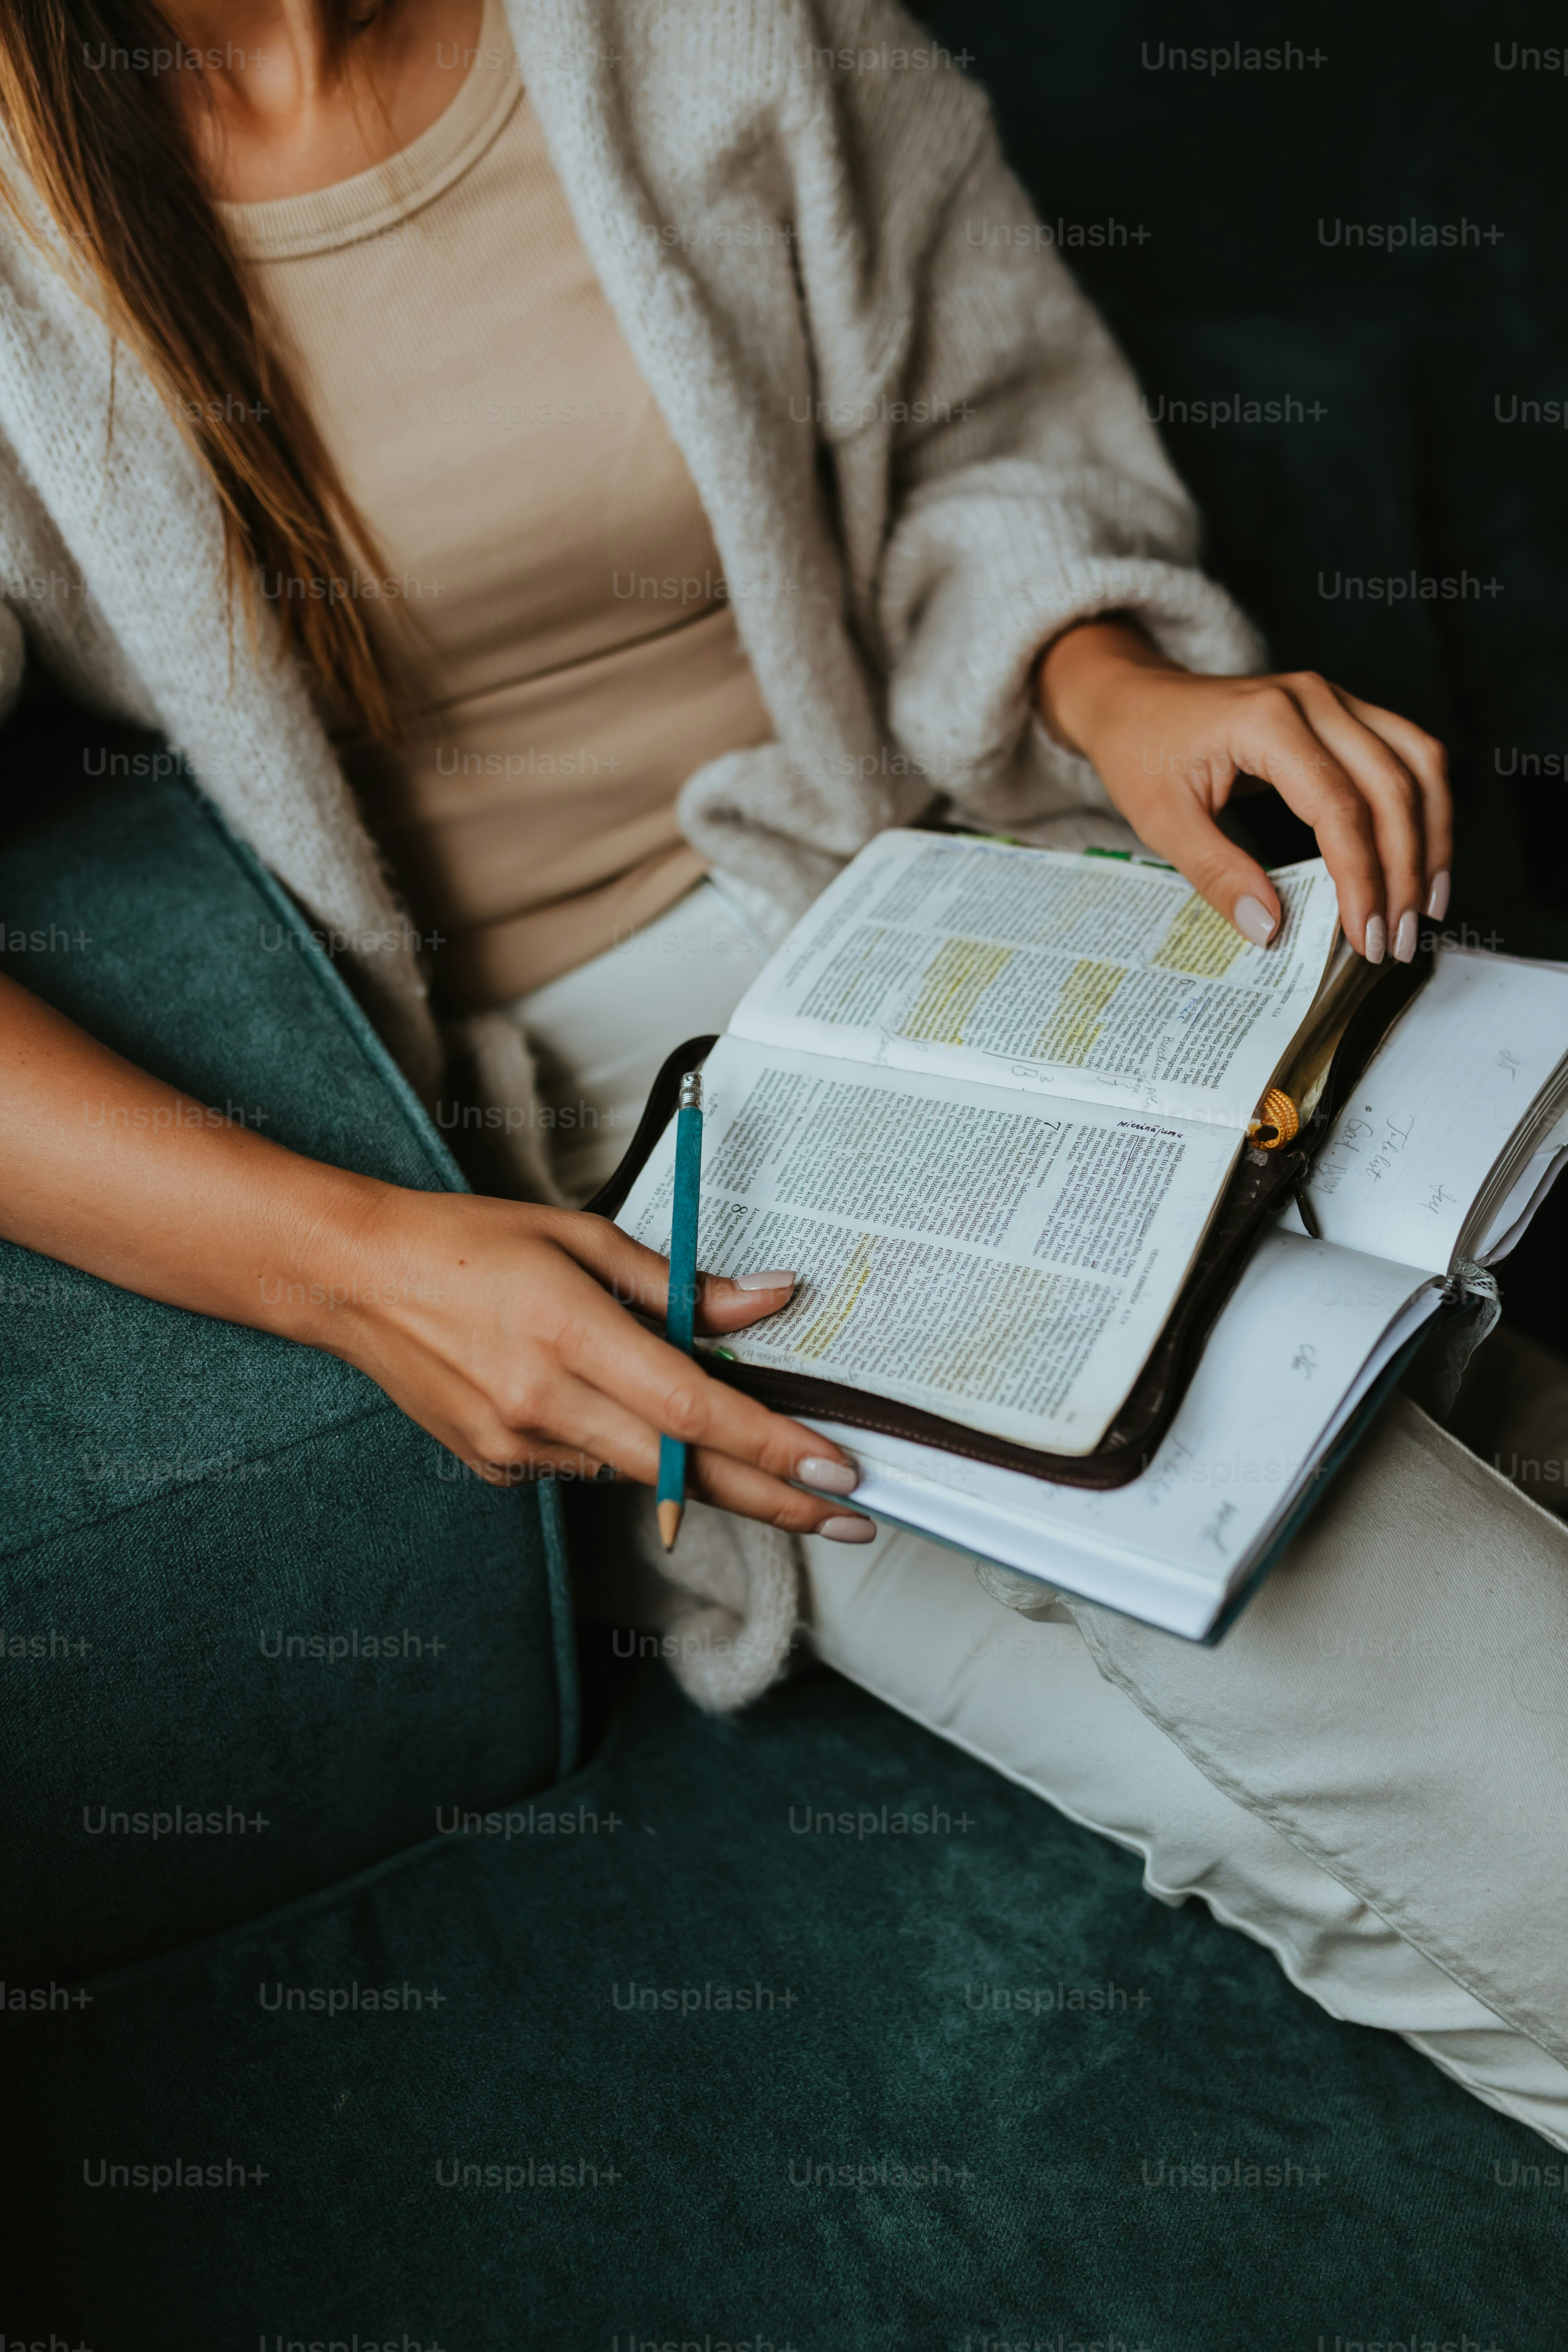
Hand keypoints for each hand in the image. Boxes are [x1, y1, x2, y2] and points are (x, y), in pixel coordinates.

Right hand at [313, 1188, 874, 1538]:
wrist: (358, 1279)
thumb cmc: (471, 1242)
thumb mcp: (582, 1236)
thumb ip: (680, 1284)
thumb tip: (769, 1300)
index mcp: (568, 1331)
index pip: (691, 1408)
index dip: (771, 1446)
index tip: (836, 1471)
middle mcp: (542, 1400)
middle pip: (684, 1469)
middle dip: (776, 1499)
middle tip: (850, 1520)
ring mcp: (516, 1444)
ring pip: (640, 1472)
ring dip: (706, 1471)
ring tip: (764, 1462)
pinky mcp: (498, 1467)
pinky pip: (589, 1466)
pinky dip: (623, 1447)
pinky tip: (612, 1410)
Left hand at [1036, 618, 1451, 960]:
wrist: (1132, 698)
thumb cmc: (1140, 753)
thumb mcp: (1162, 821)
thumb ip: (1217, 874)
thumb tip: (1271, 929)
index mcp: (1267, 721)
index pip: (1340, 808)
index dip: (1362, 880)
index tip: (1367, 937)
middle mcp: (1315, 699)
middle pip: (1392, 787)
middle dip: (1405, 872)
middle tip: (1398, 940)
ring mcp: (1336, 699)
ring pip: (1418, 764)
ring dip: (1432, 839)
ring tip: (1425, 908)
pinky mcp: (1344, 711)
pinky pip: (1408, 754)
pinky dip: (1424, 808)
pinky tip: (1420, 860)